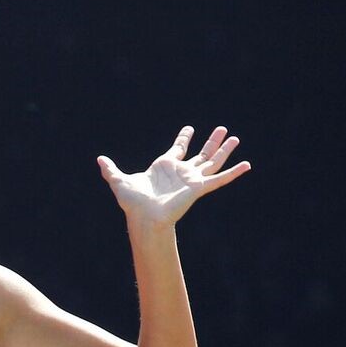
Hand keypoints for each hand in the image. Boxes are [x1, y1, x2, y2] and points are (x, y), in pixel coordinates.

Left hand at [98, 126, 250, 224]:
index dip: (183, 138)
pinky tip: (247, 164)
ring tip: (234, 137)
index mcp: (164, 167)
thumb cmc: (133, 203)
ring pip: (212, 161)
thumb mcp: (119, 181)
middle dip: (211, 142)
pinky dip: (234, 173)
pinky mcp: (199, 188)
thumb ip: (110, 170)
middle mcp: (180, 172)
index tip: (189, 129)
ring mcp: (191, 180)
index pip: (177, 149)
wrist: (144, 217)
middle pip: (200, 154)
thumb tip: (98, 159)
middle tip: (221, 128)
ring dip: (223, 150)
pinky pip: (219, 179)